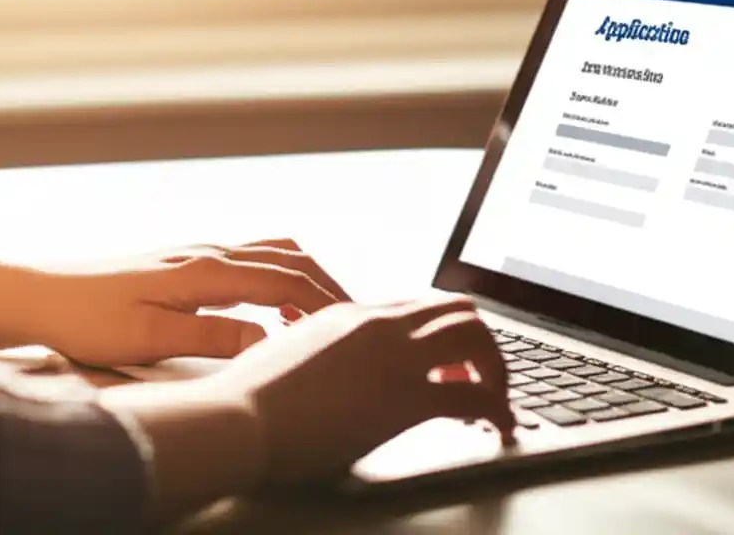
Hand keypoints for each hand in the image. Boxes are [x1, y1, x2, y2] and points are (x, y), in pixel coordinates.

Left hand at [0, 238, 349, 364]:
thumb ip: (214, 337)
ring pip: (273, 252)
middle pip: (290, 258)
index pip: (286, 280)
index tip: (354, 324)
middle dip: (327, 284)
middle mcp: (209, 254)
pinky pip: (251, 259)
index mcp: (207, 271)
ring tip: (322, 312)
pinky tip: (275, 305)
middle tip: (354, 318)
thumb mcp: (151, 339)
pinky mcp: (187, 263)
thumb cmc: (87, 321)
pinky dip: (280, 276)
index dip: (326, 301)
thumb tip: (271, 339)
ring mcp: (198, 254)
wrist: (39, 296)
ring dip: (305, 277)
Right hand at [101, 293, 514, 518]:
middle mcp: (380, 326)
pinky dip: (498, 409)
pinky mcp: (406, 399)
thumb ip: (319, 352)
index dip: (442, 334)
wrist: (234, 422)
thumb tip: (327, 367)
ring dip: (496, 367)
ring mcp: (396, 358)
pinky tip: (498, 426)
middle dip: (480, 342)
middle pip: (458, 309)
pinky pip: (476, 396)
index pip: (418, 307)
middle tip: (481, 377)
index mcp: (352, 316)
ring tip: (497, 399)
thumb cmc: (247, 403)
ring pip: (476, 336)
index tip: (450, 362)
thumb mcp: (287, 357)